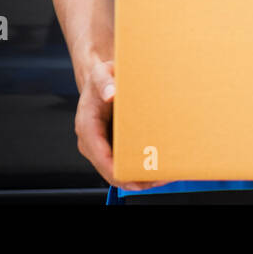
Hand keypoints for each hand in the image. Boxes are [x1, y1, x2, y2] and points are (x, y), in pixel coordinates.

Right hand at [75, 57, 170, 191]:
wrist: (99, 80)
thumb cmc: (100, 78)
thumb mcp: (101, 74)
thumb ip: (104, 82)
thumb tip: (111, 94)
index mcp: (87, 127)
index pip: (101, 158)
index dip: (120, 171)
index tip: (139, 177)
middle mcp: (92, 142)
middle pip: (112, 172)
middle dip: (135, 179)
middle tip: (161, 177)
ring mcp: (101, 147)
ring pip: (119, 172)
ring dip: (141, 177)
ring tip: (165, 174)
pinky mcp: (112, 147)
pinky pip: (124, 164)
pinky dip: (140, 168)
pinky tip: (159, 166)